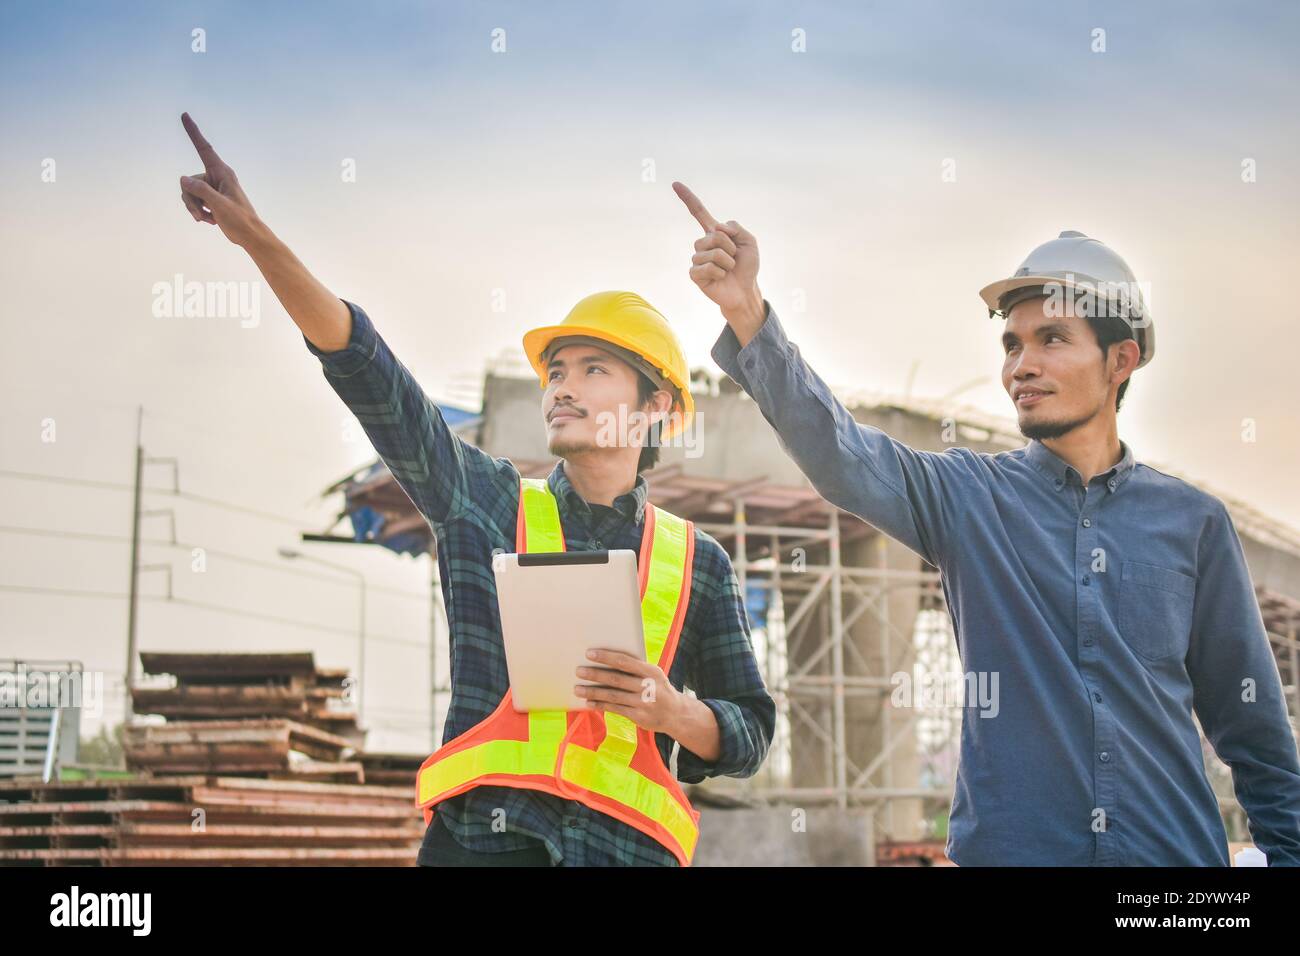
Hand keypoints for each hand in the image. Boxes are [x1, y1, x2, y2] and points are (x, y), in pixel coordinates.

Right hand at [178, 112, 263, 246]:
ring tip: (207, 219)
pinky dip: (198, 211)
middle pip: (189, 181)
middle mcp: (216, 176)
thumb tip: (183, 178)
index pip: (204, 148)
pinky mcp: (210, 198)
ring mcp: (212, 187)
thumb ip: (200, 190)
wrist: (249, 235)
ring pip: (188, 192)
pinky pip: (193, 200)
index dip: (194, 132)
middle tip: (202, 214)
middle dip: (190, 199)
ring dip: (194, 208)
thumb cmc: (240, 219)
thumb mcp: (219, 205)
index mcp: (222, 172)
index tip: (184, 115)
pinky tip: (210, 220)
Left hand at [575, 650, 688, 733]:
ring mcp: (643, 703)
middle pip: (616, 679)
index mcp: (651, 671)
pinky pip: (615, 709)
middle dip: (595, 674)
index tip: (589, 653)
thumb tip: (606, 660)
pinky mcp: (638, 717)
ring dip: (593, 692)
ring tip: (578, 688)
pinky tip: (589, 702)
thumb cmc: (658, 688)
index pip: (625, 662)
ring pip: (613, 696)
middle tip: (578, 671)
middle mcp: (648, 687)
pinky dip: (600, 704)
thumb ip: (635, 669)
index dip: (606, 657)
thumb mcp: (653, 674)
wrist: (676, 713)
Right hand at [672, 181, 762, 321]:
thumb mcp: (750, 242)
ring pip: (713, 252)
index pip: (698, 212)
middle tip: (734, 258)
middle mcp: (703, 244)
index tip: (675, 183)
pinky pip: (707, 267)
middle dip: (731, 247)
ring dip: (727, 262)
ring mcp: (697, 259)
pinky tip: (720, 278)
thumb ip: (736, 228)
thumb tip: (717, 228)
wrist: (745, 290)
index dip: (687, 198)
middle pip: (714, 235)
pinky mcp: (694, 274)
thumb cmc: (747, 266)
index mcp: (714, 233)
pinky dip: (719, 273)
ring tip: (728, 269)